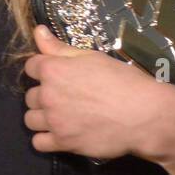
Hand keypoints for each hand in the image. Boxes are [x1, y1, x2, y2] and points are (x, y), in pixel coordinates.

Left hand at [22, 24, 174, 161]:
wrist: (145, 115)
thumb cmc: (123, 81)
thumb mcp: (92, 57)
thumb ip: (59, 47)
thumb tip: (37, 31)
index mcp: (54, 70)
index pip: (31, 66)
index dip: (43, 69)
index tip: (58, 75)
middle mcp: (48, 95)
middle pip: (30, 95)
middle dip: (44, 95)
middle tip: (66, 97)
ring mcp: (54, 121)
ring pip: (30, 119)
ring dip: (42, 117)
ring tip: (61, 116)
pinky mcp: (62, 143)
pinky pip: (38, 143)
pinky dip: (46, 139)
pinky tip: (61, 133)